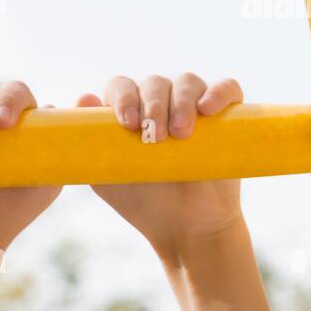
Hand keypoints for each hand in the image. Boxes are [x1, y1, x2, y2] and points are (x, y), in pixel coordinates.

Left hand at [77, 74, 244, 254]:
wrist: (185, 228)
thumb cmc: (144, 203)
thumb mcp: (110, 178)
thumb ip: (92, 145)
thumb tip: (83, 98)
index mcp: (131, 112)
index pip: (121, 87)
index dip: (122, 98)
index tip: (128, 125)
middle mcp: (161, 103)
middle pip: (154, 83)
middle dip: (152, 106)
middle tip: (156, 137)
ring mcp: (194, 107)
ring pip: (187, 82)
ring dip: (181, 102)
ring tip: (181, 133)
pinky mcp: (226, 117)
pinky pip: (227, 88)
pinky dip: (219, 92)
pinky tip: (208, 108)